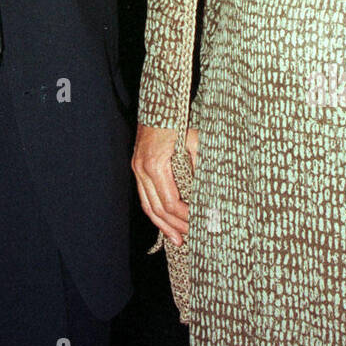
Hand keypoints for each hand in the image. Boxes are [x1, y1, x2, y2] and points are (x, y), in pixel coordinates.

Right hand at [132, 123, 199, 244]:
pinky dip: (155, 211)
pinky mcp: (138, 168)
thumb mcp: (194, 142)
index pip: (169, 201)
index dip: (183, 216)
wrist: (158, 105)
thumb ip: (199, 166)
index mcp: (155, 165)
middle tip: (188, 240)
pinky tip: (165, 221)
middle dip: (173, 226)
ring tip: (176, 240)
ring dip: (162, 224)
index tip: (196, 223)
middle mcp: (142, 169)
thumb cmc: (178, 122)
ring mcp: (137, 169)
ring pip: (147, 205)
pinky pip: (144, 196)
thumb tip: (208, 192)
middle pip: (156, 208)